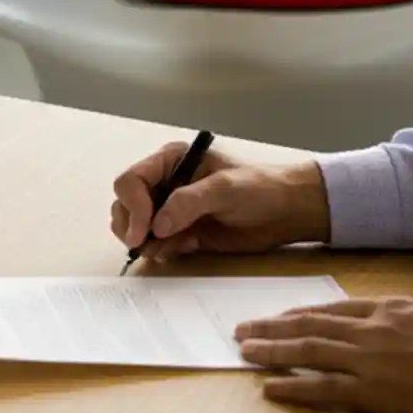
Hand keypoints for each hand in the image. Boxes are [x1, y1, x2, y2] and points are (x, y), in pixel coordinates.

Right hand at [110, 143, 329, 260]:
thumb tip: (157, 225)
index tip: (142, 230)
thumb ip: (189, 202)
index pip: (132, 180)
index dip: (131, 205)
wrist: (287, 212)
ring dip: (142, 240)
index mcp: (172, 161)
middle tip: (143, 244)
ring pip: (135, 226)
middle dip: (130, 224)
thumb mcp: (225, 189)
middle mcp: (166, 183)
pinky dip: (158, 250)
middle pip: (125, 204)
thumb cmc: (260, 188)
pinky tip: (175, 251)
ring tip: (163, 248)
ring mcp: (172, 210)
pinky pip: (156, 243)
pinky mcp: (182, 233)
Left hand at [235, 297, 412, 412]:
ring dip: (272, 350)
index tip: (280, 316)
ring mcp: (370, 359)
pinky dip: (293, 384)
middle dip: (274, 327)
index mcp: (392, 308)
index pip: (334, 308)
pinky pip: (323, 386)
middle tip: (244, 329)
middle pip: (311, 325)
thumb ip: (412, 317)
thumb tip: (399, 320)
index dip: (302, 312)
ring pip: (308, 350)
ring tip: (246, 351)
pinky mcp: (374, 391)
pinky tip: (271, 385)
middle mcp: (373, 329)